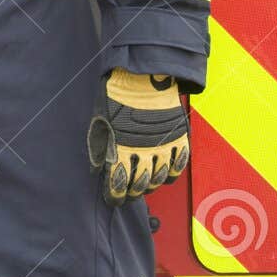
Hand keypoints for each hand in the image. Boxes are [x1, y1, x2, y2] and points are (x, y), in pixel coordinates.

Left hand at [87, 68, 189, 204]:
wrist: (142, 76)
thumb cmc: (115, 96)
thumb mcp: (99, 120)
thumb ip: (99, 146)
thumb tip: (96, 169)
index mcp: (121, 146)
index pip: (118, 182)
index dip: (115, 195)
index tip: (113, 199)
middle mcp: (144, 150)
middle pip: (141, 184)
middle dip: (132, 192)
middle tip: (128, 194)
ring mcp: (164, 145)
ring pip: (160, 178)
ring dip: (151, 184)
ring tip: (144, 184)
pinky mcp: (179, 138)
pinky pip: (179, 164)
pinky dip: (172, 172)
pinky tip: (164, 174)